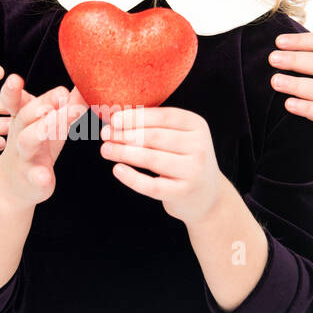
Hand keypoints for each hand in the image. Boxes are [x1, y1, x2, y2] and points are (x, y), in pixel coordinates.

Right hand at [0, 74, 86, 208]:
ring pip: (28, 140)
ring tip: (59, 123)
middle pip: (25, 115)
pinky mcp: (31, 178)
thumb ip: (69, 104)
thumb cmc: (37, 144)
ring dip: (42, 129)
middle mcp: (20, 133)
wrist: (14, 183)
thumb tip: (87, 83)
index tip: (15, 79)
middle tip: (62, 94)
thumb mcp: (52, 123)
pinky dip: (39, 176)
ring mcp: (24, 155)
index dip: (12, 90)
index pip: (14, 100)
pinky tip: (46, 177)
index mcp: (23, 117)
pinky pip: (34, 176)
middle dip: (43, 103)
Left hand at [99, 106, 226, 225]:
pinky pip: (151, 185)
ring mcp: (193, 171)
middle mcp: (199, 146)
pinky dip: (132, 177)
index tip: (114, 119)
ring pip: (152, 159)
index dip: (136, 117)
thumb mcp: (180, 136)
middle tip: (105, 134)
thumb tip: (117, 117)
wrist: (207, 195)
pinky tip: (117, 169)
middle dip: (126, 134)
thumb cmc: (184, 160)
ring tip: (106, 149)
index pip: (164, 116)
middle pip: (155, 137)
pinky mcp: (183, 192)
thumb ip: (155, 125)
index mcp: (196, 126)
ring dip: (124, 153)